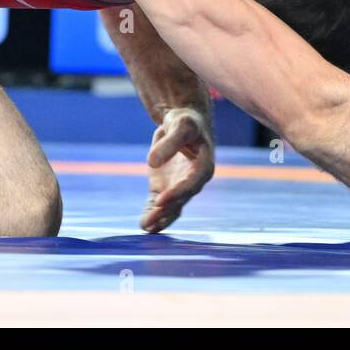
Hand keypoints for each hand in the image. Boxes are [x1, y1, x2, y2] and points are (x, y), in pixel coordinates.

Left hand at [141, 107, 214, 233]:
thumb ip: (169, 143)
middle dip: (167, 209)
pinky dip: (152, 213)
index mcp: (204, 166)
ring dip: (160, 218)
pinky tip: (144, 225)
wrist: (182, 123)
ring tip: (147, 227)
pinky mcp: (164, 188)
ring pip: (171, 206)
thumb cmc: (185, 121)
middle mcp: (194, 181)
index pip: (192, 183)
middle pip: (181, 199)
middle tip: (151, 219)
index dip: (179, 192)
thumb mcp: (180, 126)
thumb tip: (152, 162)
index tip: (162, 199)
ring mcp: (179, 186)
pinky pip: (159, 204)